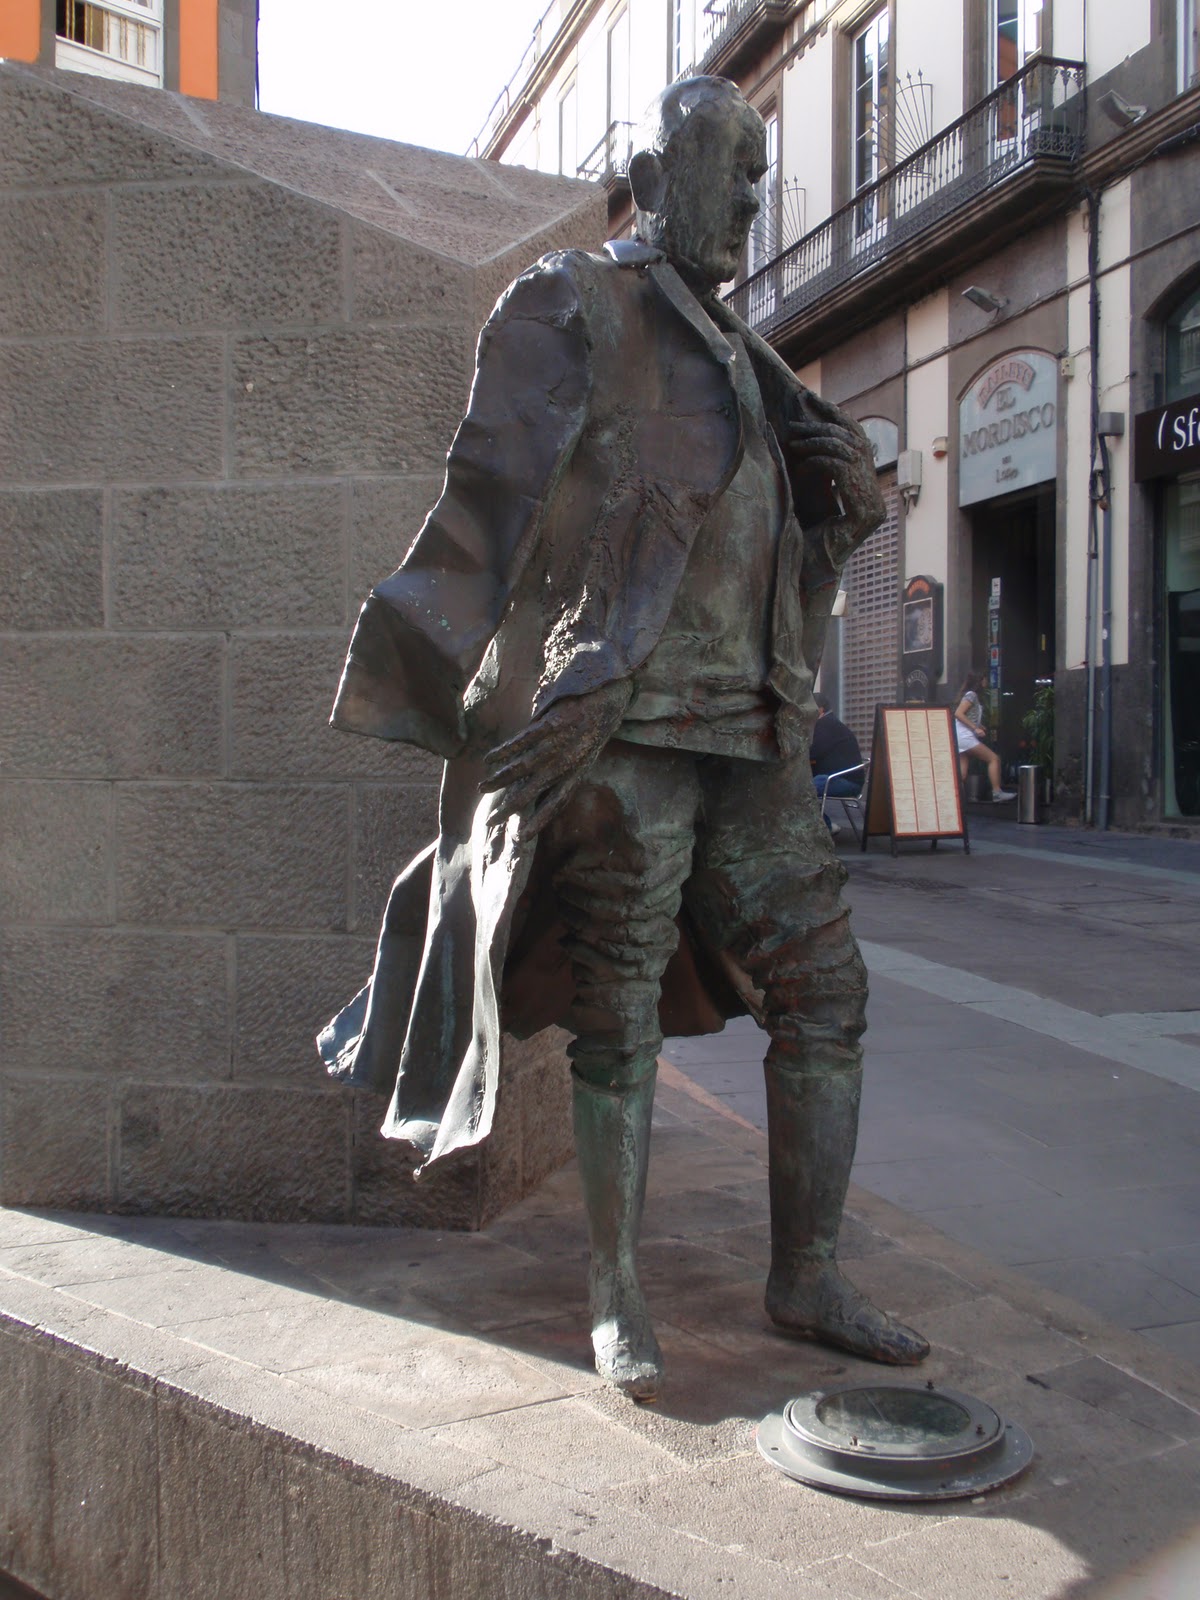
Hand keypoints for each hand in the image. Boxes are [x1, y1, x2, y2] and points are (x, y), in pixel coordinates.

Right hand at [481, 678, 632, 837]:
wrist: (609, 695)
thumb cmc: (595, 727)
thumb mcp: (587, 755)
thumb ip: (566, 771)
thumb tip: (542, 786)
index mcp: (578, 772)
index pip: (557, 803)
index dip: (539, 821)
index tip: (521, 836)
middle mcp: (568, 762)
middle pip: (534, 791)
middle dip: (511, 807)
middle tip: (491, 820)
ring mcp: (560, 743)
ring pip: (525, 767)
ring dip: (501, 779)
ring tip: (482, 787)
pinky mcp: (553, 723)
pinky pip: (524, 740)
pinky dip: (505, 751)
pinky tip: (490, 759)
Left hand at [786, 392, 884, 540]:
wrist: (852, 533)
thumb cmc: (842, 505)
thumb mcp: (840, 475)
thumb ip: (836, 455)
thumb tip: (819, 432)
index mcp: (866, 454)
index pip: (849, 423)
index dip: (830, 409)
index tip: (811, 397)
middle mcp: (868, 460)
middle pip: (840, 431)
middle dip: (814, 426)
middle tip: (792, 424)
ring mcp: (863, 472)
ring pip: (835, 444)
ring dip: (810, 442)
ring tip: (792, 444)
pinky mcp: (854, 484)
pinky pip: (830, 463)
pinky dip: (813, 462)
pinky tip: (801, 468)